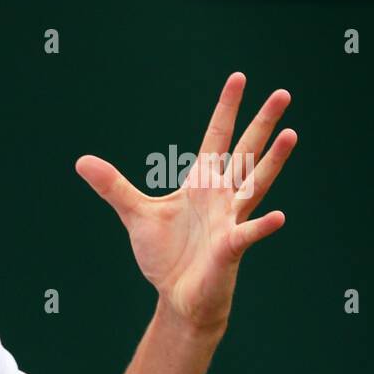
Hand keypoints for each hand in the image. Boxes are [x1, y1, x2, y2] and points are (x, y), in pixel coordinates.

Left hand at [75, 72, 295, 332]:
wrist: (179, 296)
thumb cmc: (167, 254)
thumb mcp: (136, 213)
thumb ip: (113, 186)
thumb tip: (81, 161)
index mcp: (201, 184)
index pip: (216, 138)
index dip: (226, 109)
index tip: (238, 78)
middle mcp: (221, 197)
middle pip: (245, 153)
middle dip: (262, 124)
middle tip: (283, 92)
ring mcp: (228, 221)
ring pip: (254, 185)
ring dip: (272, 162)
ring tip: (291, 135)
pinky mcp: (229, 249)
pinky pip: (246, 235)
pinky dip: (260, 227)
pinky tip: (277, 217)